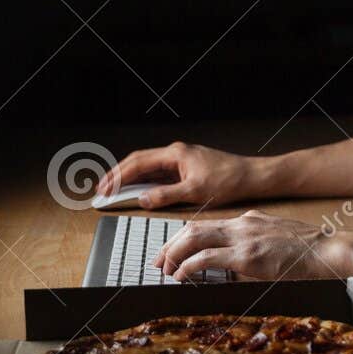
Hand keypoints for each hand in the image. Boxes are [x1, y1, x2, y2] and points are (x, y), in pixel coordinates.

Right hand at [97, 141, 261, 209]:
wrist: (251, 176)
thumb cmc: (228, 180)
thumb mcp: (195, 191)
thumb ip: (166, 195)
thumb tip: (142, 199)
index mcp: (174, 154)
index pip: (138, 163)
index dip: (118, 176)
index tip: (104, 188)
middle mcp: (175, 154)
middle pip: (138, 162)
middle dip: (118, 175)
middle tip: (101, 190)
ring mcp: (180, 160)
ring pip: (147, 168)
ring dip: (130, 179)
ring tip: (114, 191)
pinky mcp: (186, 168)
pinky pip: (159, 174)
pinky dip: (145, 182)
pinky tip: (138, 192)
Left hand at [154, 209, 349, 281]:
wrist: (328, 250)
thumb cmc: (309, 252)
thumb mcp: (275, 243)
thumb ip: (253, 250)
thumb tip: (233, 270)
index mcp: (248, 220)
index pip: (207, 225)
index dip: (184, 238)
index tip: (172, 252)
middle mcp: (242, 224)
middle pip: (194, 228)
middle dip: (170, 244)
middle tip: (158, 261)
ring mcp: (243, 237)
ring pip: (194, 238)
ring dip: (174, 254)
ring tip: (164, 270)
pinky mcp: (247, 255)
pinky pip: (206, 258)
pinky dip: (188, 266)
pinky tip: (180, 277)